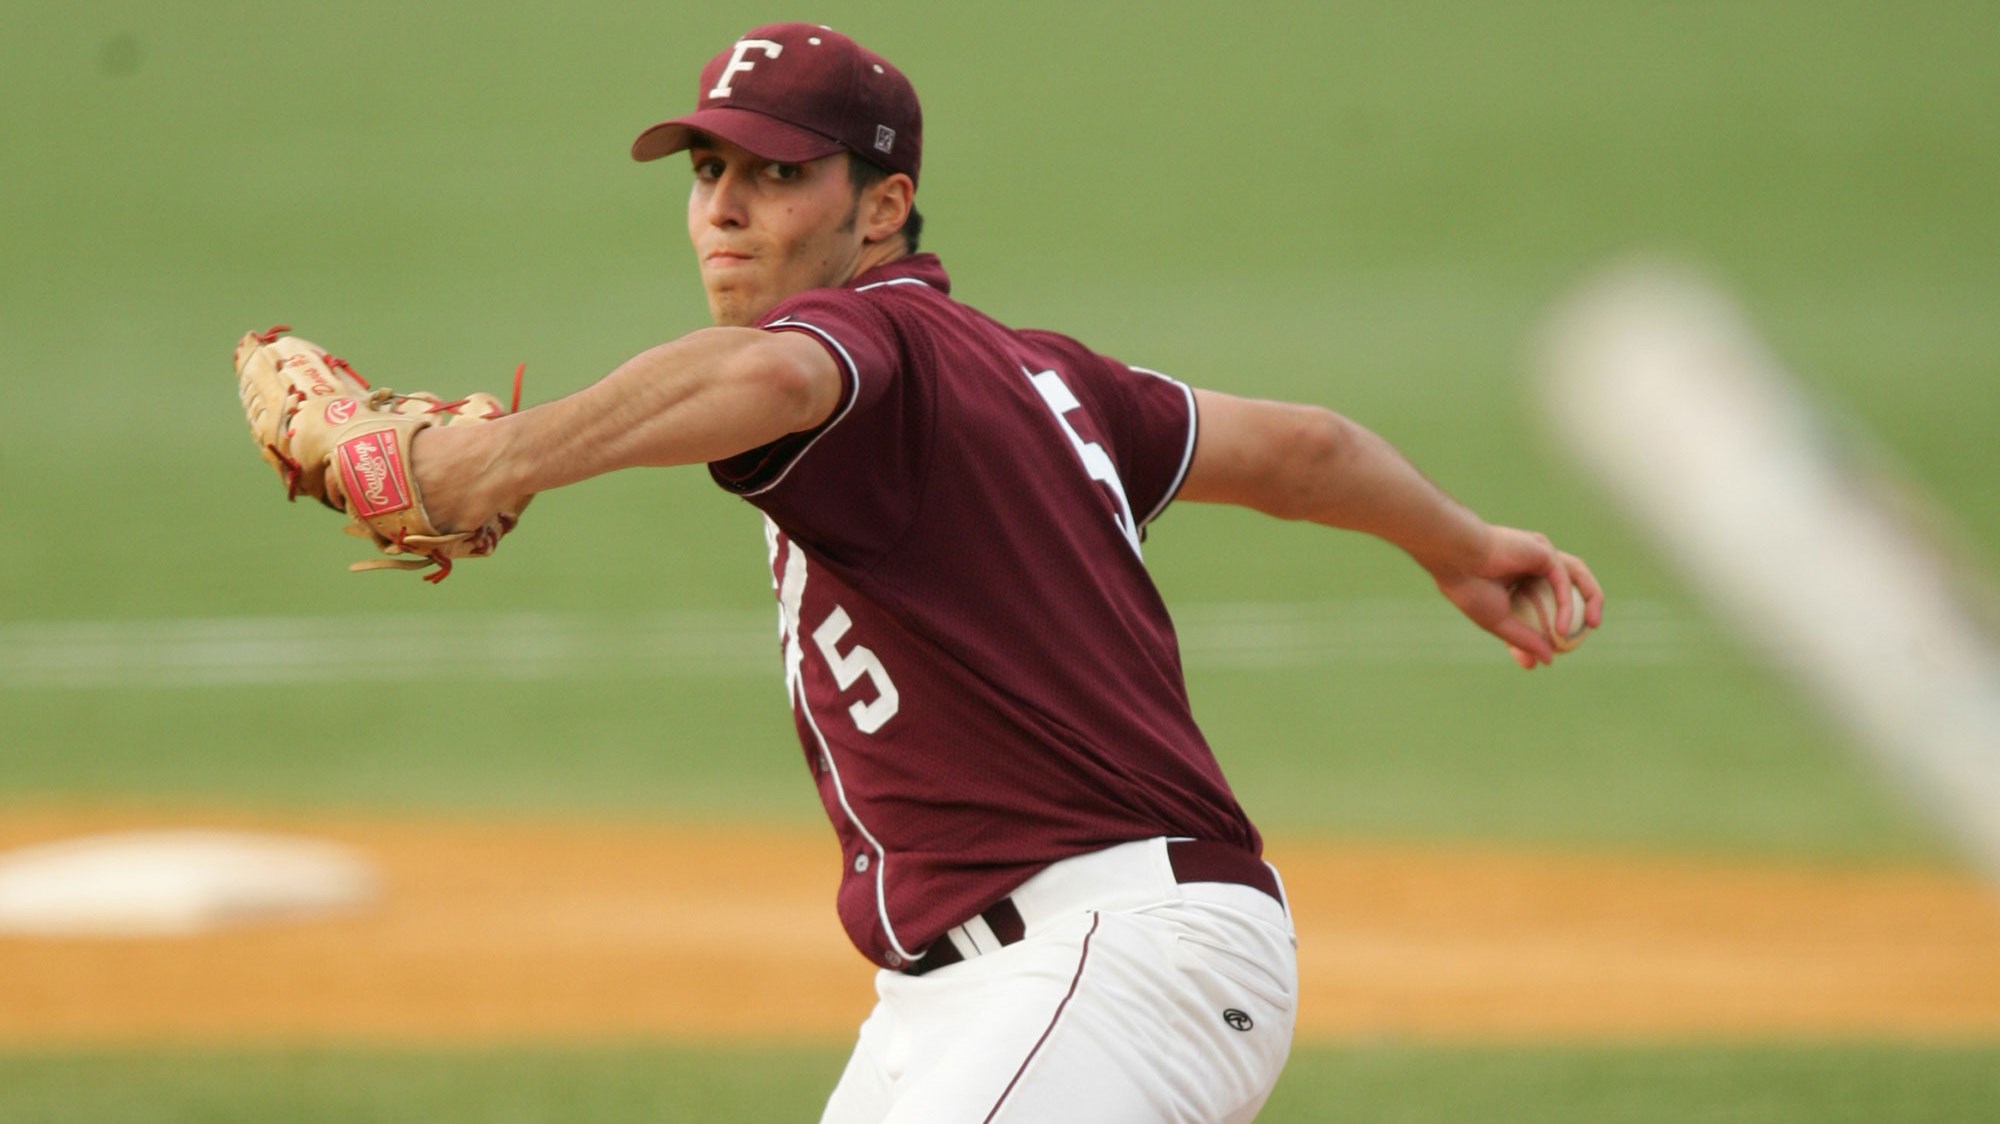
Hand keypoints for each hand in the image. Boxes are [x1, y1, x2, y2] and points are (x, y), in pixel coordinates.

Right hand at [1426, 525, 1603, 668]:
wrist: (1458, 560)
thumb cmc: (1470, 590)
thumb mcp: (1499, 623)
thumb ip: (1524, 639)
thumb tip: (1549, 660)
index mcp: (1514, 580)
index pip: (1539, 607)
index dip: (1546, 632)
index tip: (1545, 657)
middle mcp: (1530, 565)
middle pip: (1565, 589)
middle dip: (1582, 610)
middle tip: (1586, 634)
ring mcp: (1539, 556)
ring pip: (1575, 577)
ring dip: (1591, 600)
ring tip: (1593, 626)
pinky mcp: (1544, 551)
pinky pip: (1564, 579)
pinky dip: (1567, 605)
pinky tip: (1563, 628)